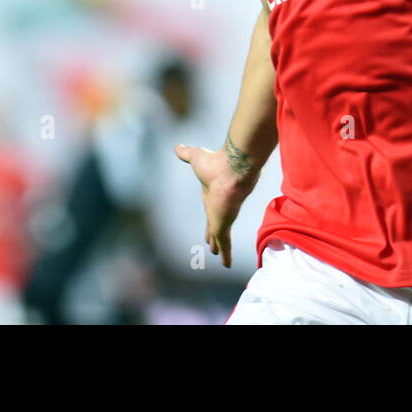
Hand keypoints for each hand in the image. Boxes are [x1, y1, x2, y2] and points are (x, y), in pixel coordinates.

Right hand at [174, 143, 255, 266]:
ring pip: (220, 237)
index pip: (210, 210)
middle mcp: (218, 208)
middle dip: (214, 235)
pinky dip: (225, 254)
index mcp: (211, 195)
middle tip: (213, 245)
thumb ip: (187, 153)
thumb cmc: (216, 162)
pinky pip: (224, 244)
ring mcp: (222, 217)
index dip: (209, 218)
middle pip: (215, 225)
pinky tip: (227, 264)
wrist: (233, 167)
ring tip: (220, 257)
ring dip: (220, 247)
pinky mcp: (224, 224)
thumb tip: (177, 147)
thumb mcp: (196, 157)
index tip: (210, 226)